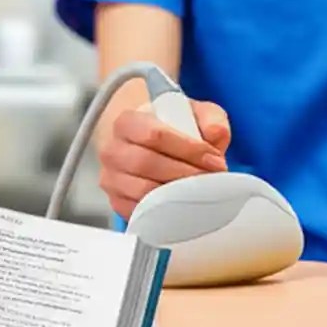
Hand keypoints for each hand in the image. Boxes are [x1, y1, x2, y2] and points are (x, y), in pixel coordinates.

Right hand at [98, 101, 231, 218]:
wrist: (147, 146)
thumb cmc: (172, 130)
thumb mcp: (194, 114)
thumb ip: (211, 118)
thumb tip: (215, 135)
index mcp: (127, 122)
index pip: (155, 135)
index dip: (188, 149)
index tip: (214, 159)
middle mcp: (112, 150)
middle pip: (147, 164)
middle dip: (186, 174)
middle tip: (212, 179)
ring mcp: (111, 179)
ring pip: (143, 191)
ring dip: (178, 195)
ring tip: (202, 192)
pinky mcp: (117, 203)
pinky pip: (141, 212)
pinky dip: (166, 212)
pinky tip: (185, 206)